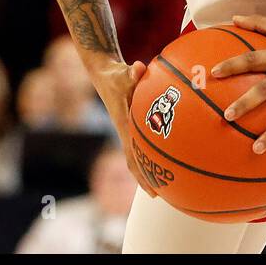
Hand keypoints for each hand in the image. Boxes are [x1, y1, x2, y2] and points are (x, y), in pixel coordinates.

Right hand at [89, 58, 156, 197]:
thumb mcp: (122, 73)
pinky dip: (149, 152)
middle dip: (146, 179)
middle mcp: (125, 130)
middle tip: (160, 196)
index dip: (141, 174)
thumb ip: (131, 73)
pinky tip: (162, 155)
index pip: (133, 155)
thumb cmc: (115, 74)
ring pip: (137, 154)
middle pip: (134, 162)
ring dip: (146, 169)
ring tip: (162, 183)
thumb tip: (139, 68)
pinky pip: (140, 142)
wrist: (103, 73)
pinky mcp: (130, 122)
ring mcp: (127, 127)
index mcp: (123, 125)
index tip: (153, 190)